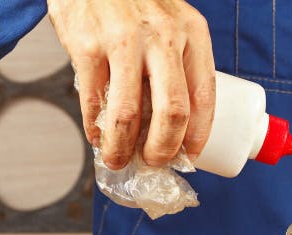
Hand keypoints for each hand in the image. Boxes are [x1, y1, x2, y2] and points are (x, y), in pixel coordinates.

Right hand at [47, 0, 214, 168]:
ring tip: (119, 160)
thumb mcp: (172, 22)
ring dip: (123, 148)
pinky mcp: (86, 45)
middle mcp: (162, 37)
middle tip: (155, 162)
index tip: (189, 155)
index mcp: (193, 34)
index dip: (198, 135)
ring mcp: (122, 41)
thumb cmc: (136, 2)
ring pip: (128, 115)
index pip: (205, 97)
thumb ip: (178, 63)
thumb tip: (173, 126)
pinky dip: (95, 128)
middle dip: (163, 149)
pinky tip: (98, 137)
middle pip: (172, 112)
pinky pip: (92, 100)